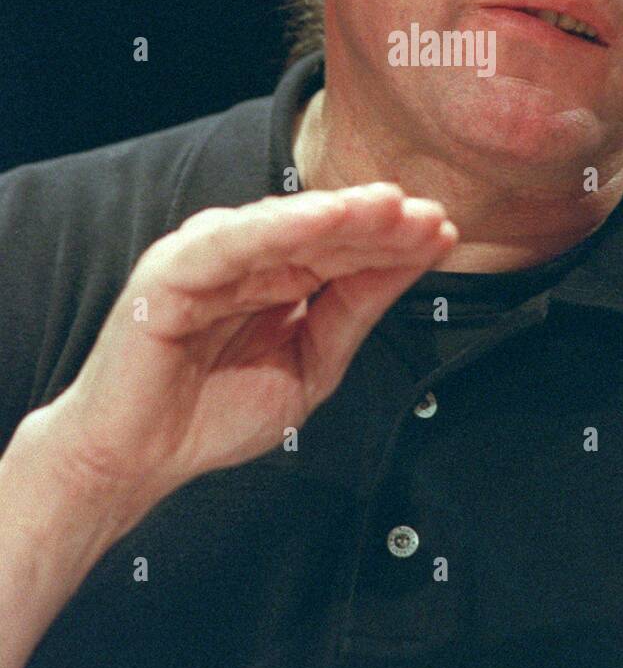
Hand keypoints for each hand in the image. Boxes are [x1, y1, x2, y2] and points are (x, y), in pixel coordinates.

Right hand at [35, 183, 456, 525]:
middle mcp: (243, 254)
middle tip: (431, 217)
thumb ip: (352, 312)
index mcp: (275, 272)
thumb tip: (409, 264)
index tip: (443, 232)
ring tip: (392, 207)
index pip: (343, 248)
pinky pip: (234, 242)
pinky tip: (328, 216)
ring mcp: (207, 256)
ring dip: (341, 214)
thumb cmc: (211, 413)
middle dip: (379, 223)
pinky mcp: (172, 269)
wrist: (134, 460)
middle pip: (323, 231)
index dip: (393, 240)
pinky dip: (282, 227)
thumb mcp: (310, 363)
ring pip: (286, 226)